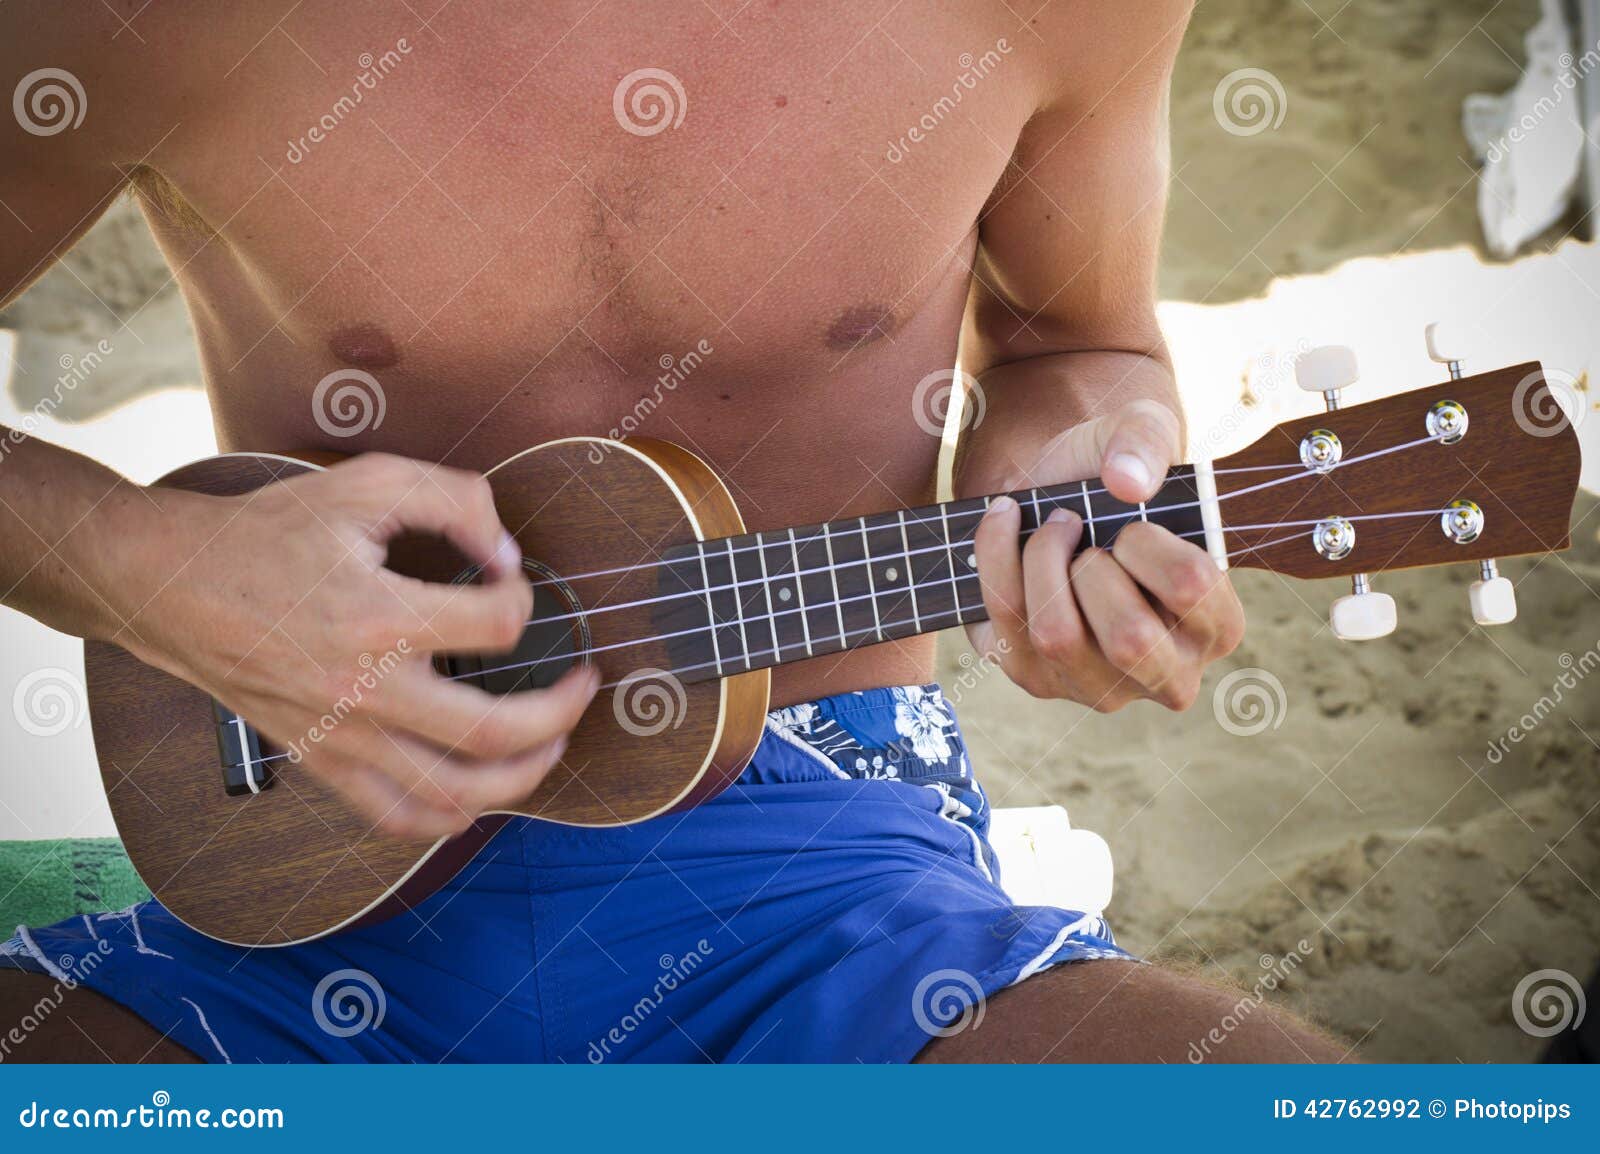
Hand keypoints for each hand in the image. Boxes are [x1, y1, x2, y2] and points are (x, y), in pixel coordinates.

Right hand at [121, 453, 598, 837]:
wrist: (173, 587)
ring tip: (553, 744)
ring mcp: (343, 737)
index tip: (514, 586)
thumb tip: (509, 557)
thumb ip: (455, 500)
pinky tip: (480, 793)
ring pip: (455, 792)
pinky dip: (450, 818)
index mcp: (379, 616)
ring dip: (523, 777)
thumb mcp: (367, 482)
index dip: (527, 600)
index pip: (498, 626)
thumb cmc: (271, 532)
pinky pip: (398, 817)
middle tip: (586, 686)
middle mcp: (365, 689)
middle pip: (495, 732)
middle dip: (562, 713)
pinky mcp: (323, 762)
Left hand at [968, 399, 1243, 711]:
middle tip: (1086, 530)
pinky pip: (1006, 623)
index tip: (1131, 524)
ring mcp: (1097, 686)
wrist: (1047, 494)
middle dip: (1092, 565)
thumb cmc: (1111, 477)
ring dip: (1042, 559)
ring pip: (1058, 636)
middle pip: (1129, 638)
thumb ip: (1147, 440)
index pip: (1192, 588)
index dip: (1148, 543)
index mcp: (1216, 624)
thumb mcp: (1138, 433)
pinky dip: (997, 557)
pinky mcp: (1035, 678)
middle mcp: (1167, 674)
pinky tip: (1006, 522)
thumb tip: (1128, 481)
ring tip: (1052, 528)